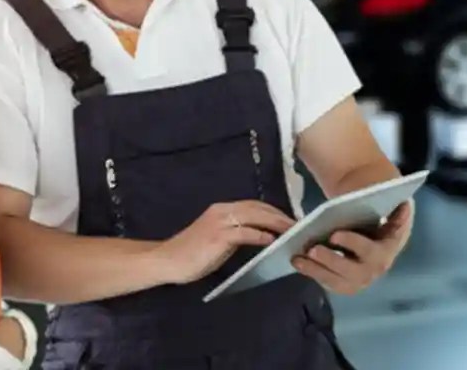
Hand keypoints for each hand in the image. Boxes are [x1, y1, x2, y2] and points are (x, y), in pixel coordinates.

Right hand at [153, 201, 295, 284]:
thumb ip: (237, 234)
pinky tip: (271, 241)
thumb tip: (262, 236)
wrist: (168, 260)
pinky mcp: (218, 236)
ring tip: (292, 232)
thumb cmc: (192, 253)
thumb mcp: (218, 239)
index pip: (255, 205)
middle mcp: (222, 211)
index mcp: (223, 209)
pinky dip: (260, 235)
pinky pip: (244, 233)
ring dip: (276, 223)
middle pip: (259, 208)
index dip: (274, 212)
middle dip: (280, 216)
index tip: (291, 221)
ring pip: (254, 216)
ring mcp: (220, 222)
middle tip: (299, 226)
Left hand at [292, 200, 412, 295]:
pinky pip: (328, 282)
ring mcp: (361, 278)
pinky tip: (296, 260)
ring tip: (298, 257)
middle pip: (355, 271)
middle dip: (332, 260)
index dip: (354, 244)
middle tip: (313, 249)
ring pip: (338, 281)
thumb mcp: (388, 202)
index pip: (373, 249)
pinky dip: (312, 272)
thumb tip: (402, 206)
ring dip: (317, 270)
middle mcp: (377, 268)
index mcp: (389, 247)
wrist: (375, 222)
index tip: (334, 234)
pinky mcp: (346, 283)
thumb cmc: (379, 208)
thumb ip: (391, 204)